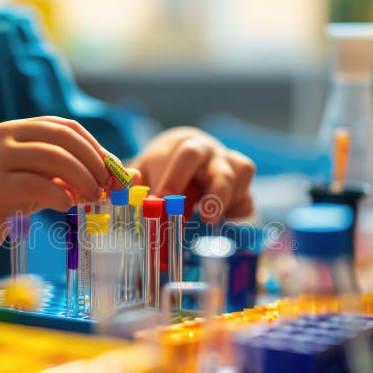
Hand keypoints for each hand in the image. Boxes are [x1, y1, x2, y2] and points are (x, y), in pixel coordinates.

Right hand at [0, 116, 130, 258]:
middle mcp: (6, 136)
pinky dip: (60, 195)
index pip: (66, 128)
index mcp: (17, 130)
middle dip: (93, 162)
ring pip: (54, 157)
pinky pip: (37, 184)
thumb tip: (125, 178)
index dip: (95, 148)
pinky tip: (66, 206)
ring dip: (81, 178)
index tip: (112, 172)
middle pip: (64, 138)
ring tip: (91, 197)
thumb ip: (69, 176)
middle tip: (106, 186)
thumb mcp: (36, 182)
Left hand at [131, 127, 254, 222]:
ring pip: (243, 178)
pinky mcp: (242, 192)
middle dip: (215, 196)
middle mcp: (215, 157)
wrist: (186, 157)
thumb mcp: (146, 171)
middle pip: (223, 171)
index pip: (187, 157)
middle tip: (204, 218)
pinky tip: (214, 225)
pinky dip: (234, 216)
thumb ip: (136, 182)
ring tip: (208, 221)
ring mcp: (232, 172)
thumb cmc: (161, 166)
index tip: (161, 203)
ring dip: (228, 202)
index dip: (176, 180)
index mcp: (190, 147)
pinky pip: (246, 203)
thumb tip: (126, 191)